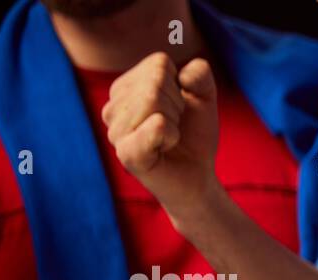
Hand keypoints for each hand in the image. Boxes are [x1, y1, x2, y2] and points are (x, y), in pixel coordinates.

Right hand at [102, 52, 219, 223]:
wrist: (198, 176)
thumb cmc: (194, 136)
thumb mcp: (203, 98)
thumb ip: (200, 74)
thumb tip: (183, 75)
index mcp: (126, 86)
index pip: (158, 64)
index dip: (179, 87)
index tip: (177, 110)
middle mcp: (113, 106)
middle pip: (155, 80)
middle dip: (177, 106)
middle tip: (174, 127)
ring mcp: (115, 130)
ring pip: (154, 100)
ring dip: (174, 122)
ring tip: (168, 138)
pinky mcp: (126, 152)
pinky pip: (156, 125)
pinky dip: (172, 135)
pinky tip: (164, 148)